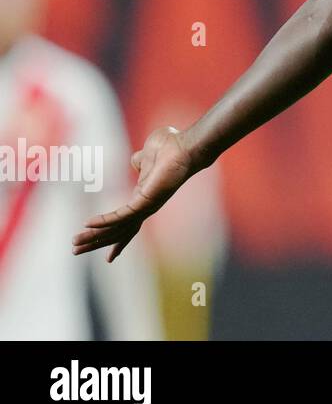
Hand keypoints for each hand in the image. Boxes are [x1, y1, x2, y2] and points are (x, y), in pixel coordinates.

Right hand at [73, 125, 199, 261]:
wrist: (185, 145)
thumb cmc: (171, 148)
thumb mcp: (147, 157)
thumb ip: (139, 162)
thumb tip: (137, 161)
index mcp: (144, 199)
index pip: (127, 225)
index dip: (116, 240)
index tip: (108, 258)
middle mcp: (145, 207)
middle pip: (118, 232)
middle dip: (96, 242)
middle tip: (75, 251)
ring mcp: (147, 206)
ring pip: (116, 228)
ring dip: (94, 236)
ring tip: (75, 243)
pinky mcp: (146, 201)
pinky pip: (121, 215)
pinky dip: (104, 221)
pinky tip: (88, 223)